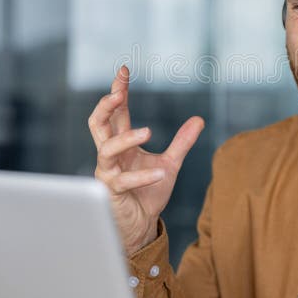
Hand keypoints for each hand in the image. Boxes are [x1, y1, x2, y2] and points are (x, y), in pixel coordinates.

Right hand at [89, 65, 204, 254]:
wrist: (141, 227)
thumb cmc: (148, 194)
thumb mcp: (170, 164)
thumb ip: (182, 142)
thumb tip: (199, 119)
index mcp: (122, 143)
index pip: (117, 112)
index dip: (118, 90)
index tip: (123, 70)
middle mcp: (110, 154)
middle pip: (98, 123)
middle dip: (105, 105)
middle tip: (117, 92)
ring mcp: (108, 172)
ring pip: (106, 148)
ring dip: (126, 139)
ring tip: (148, 131)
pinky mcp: (111, 192)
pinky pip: (123, 181)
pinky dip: (142, 177)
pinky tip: (160, 173)